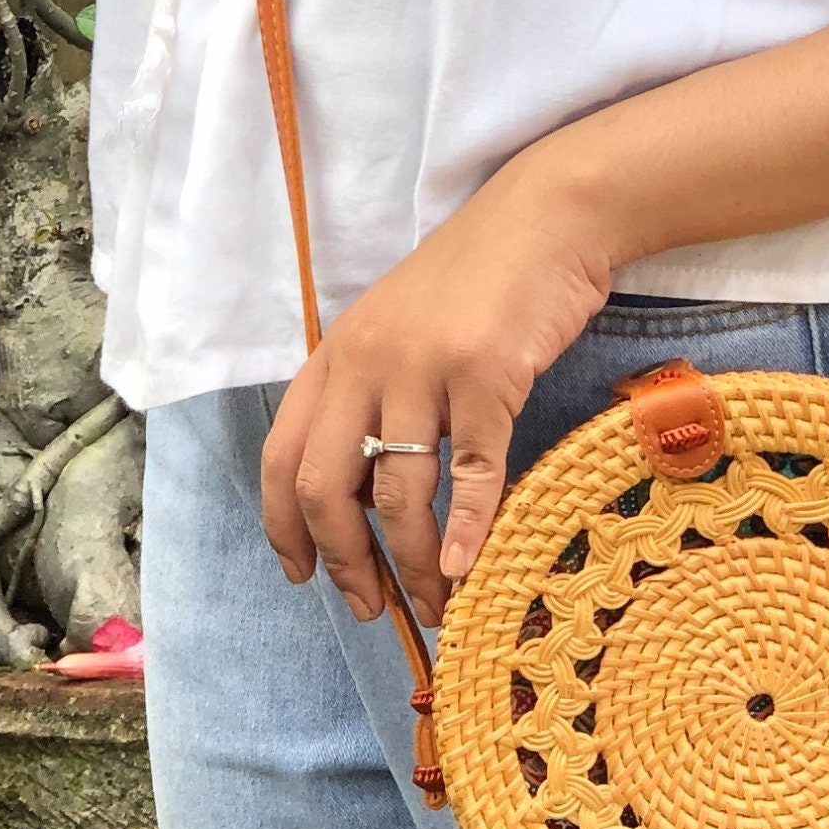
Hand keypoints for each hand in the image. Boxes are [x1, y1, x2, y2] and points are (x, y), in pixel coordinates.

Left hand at [260, 161, 616, 628]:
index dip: (286, 530)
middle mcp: (365, 363)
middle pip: (327, 488)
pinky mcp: (485, 375)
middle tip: (374, 608)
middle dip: (347, 563)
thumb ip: (374, 398)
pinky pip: (472, 472)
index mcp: (334, 357)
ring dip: (415, 562)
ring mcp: (423, 368)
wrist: (547, 220)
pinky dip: (470, 530)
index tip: (306, 578)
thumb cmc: (479, 285)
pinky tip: (473, 568)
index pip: (281, 458)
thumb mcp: (400, 333)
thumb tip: (368, 490)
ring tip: (436, 602)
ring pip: (399, 492)